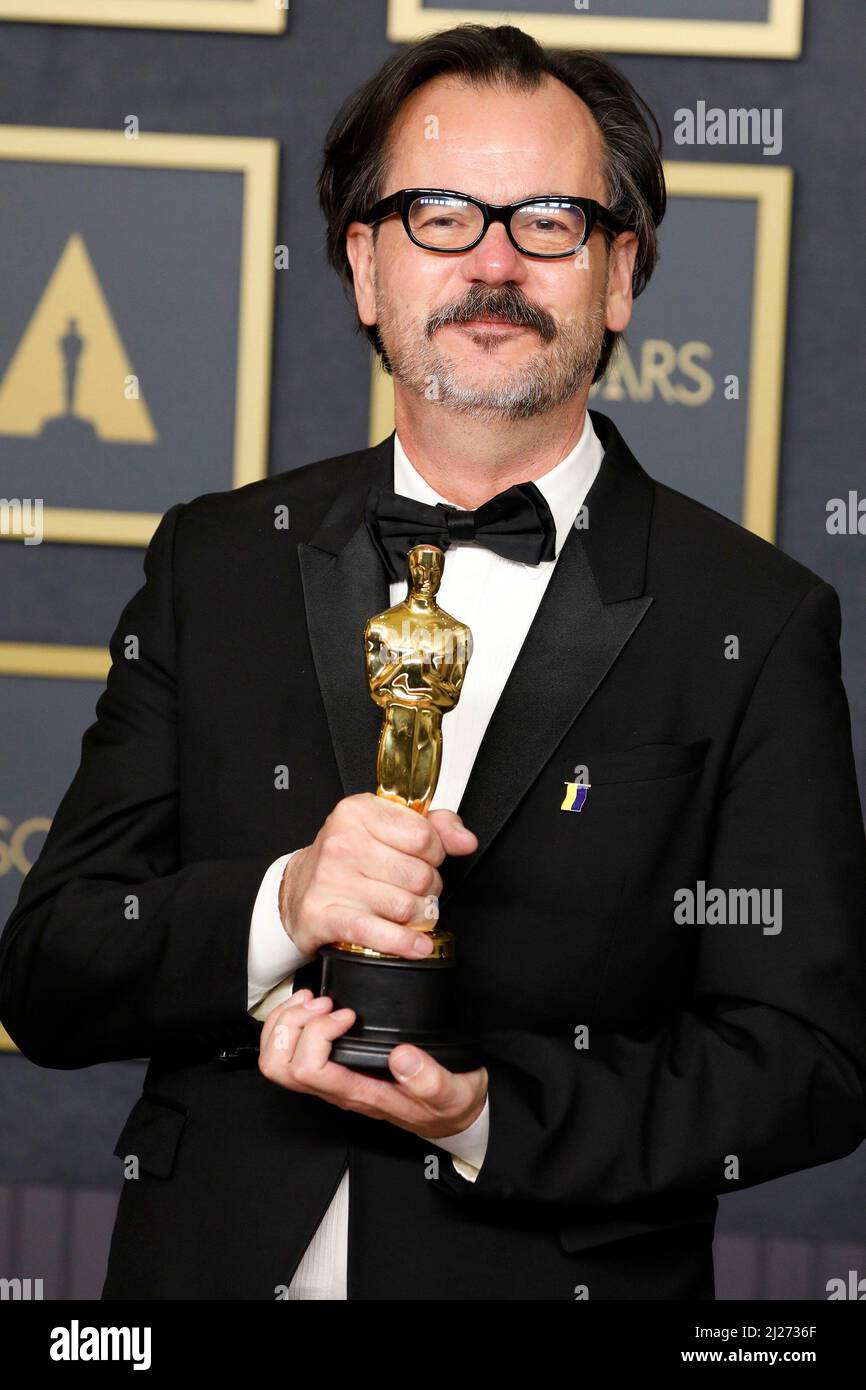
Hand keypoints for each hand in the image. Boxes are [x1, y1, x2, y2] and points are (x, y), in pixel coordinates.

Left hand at [257, 990, 487, 1141]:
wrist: (454, 1114)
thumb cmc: (449, 1103)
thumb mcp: (452, 1092)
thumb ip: (429, 1080)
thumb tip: (401, 1057)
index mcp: (360, 1094)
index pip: (310, 1071)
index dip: (318, 1035)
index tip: (348, 1015)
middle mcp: (337, 1089)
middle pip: (280, 1068)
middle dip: (291, 1026)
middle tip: (322, 1004)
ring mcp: (331, 1079)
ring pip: (277, 1060)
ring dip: (287, 1022)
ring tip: (315, 1000)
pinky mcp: (333, 1067)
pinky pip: (289, 1052)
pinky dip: (290, 1022)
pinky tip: (314, 1006)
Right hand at [278, 792, 477, 960]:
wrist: (298, 890)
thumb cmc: (347, 858)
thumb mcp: (387, 828)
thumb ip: (434, 827)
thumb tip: (465, 841)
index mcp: (359, 811)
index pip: (424, 836)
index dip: (435, 852)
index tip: (425, 858)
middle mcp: (343, 842)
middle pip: (419, 875)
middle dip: (428, 888)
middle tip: (413, 888)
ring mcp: (332, 879)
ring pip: (406, 906)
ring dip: (417, 916)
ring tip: (407, 910)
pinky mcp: (326, 915)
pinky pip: (379, 932)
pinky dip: (404, 942)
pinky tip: (417, 944)